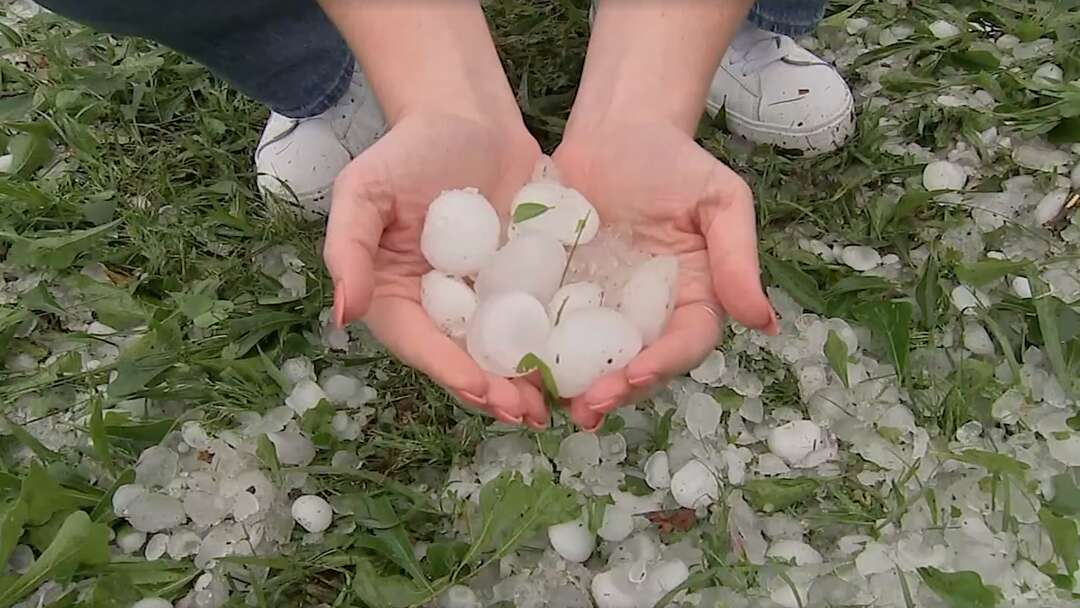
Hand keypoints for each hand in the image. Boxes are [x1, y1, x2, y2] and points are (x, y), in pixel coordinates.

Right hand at [323, 111, 549, 428]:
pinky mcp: (526, 284)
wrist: (467, 116)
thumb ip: (348, 248)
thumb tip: (343, 314)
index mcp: (399, 297)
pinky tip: (585, 363)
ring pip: (508, 352)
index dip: (450, 372)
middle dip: (496, 392)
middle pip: (468, 361)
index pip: (422, 345)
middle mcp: (443, 309)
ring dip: (530, 382)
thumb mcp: (364, 191)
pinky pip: (542, 319)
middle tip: (528, 413)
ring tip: (556, 403)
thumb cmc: (408, 150)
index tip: (480, 391)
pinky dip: (560, 344)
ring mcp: (488, 300)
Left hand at [551, 121, 777, 429]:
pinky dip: (539, 353)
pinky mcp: (560, 296)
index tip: (636, 375)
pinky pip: (550, 331)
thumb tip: (766, 324)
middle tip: (586, 408)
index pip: (685, 343)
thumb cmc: (674, 160)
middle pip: (637, 365)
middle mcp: (648, 314)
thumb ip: (737, 259)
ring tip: (551, 404)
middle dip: (615, 391)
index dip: (664, 364)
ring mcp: (602, 309)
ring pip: (592, 360)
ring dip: (574, 387)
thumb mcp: (720, 200)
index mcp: (693, 298)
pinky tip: (519, 368)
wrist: (615, 129)